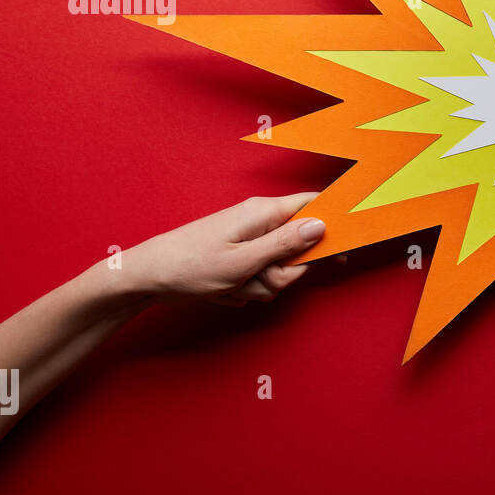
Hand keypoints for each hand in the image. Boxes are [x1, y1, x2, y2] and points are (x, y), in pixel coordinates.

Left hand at [123, 194, 326, 305]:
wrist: (148, 277)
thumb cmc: (190, 265)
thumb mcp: (243, 260)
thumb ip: (286, 244)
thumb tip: (322, 225)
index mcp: (264, 212)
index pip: (314, 205)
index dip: (335, 225)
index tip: (346, 248)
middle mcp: (260, 222)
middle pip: (300, 248)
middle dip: (285, 272)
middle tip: (259, 278)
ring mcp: (250, 240)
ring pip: (280, 268)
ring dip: (262, 284)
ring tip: (233, 285)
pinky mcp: (240, 257)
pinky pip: (260, 277)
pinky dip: (247, 288)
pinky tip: (225, 289)